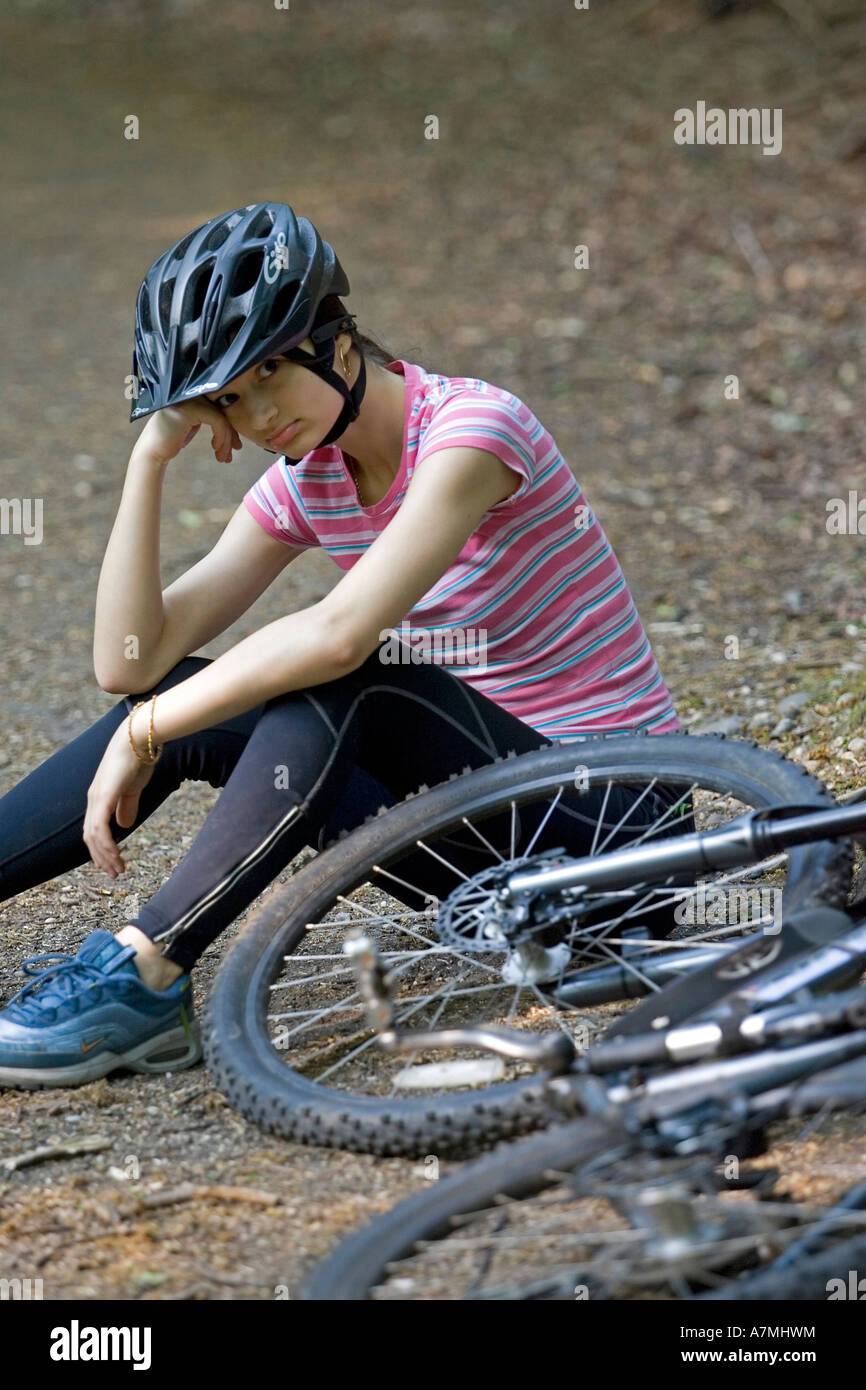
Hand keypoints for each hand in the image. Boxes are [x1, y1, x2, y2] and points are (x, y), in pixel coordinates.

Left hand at [84, 719, 157, 876]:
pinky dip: (106, 845)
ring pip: (93, 836)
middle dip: (101, 858)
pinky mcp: (103, 797)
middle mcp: (93, 800)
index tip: (112, 863)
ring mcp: (96, 798)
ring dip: (105, 856)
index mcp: (99, 797)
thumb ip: (127, 806)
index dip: (101, 848)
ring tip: (117, 870)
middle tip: (114, 873)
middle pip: (90, 837)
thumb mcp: (133, 788)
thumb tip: (123, 825)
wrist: (138, 738)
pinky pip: (100, 828)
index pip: (94, 829)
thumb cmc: (138, 758)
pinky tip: (115, 856)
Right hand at [135, 399, 242, 466]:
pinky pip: (217, 420)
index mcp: (190, 393)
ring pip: (221, 416)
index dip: (229, 425)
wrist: (151, 453)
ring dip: (227, 439)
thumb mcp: (191, 424)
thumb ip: (207, 415)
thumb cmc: (170, 441)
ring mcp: (188, 399)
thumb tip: (233, 420)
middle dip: (231, 433)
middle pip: (222, 409)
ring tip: (224, 458)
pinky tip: (217, 450)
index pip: (218, 405)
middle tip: (235, 451)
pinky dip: (222, 437)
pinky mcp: (190, 409)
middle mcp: (189, 392)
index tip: (234, 445)